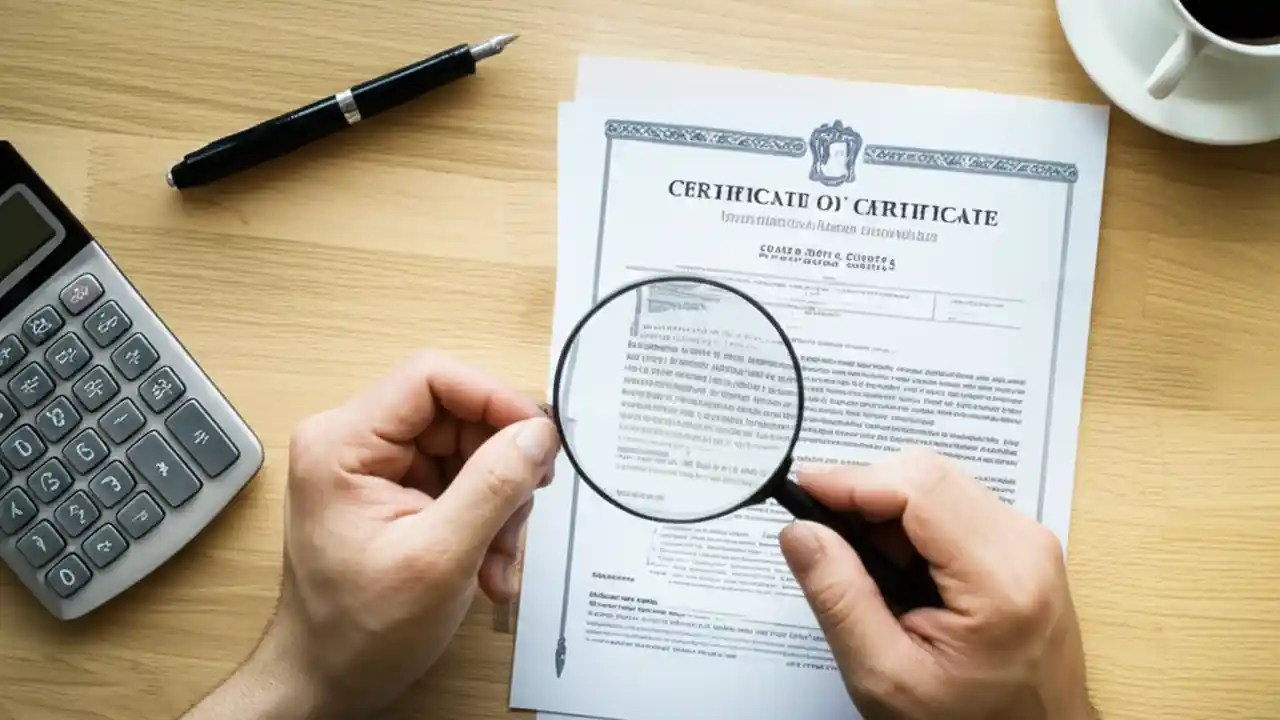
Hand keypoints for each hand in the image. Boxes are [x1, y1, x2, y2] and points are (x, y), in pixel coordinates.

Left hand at [183, 351, 557, 719]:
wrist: (327, 680)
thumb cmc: (357, 632)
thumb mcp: (439, 558)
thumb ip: (493, 487)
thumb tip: (538, 434)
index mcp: (342, 443)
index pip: (431, 378)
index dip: (493, 399)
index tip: (537, 437)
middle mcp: (354, 443)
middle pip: (458, 415)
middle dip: (500, 469)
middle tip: (523, 513)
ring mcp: (375, 468)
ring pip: (469, 452)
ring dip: (499, 506)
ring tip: (498, 560)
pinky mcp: (396, 492)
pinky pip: (462, 484)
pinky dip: (486, 523)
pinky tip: (488, 567)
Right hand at [779, 449, 1094, 719]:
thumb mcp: (886, 677)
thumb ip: (840, 599)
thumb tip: (799, 531)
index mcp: (1000, 581)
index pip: (919, 486)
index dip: (853, 479)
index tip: (801, 489)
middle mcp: (1026, 547)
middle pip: (928, 474)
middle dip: (868, 493)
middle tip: (830, 540)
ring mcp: (1031, 542)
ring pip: (940, 482)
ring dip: (890, 508)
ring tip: (869, 567)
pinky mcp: (1025, 545)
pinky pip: (957, 502)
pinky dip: (914, 521)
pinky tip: (900, 567)